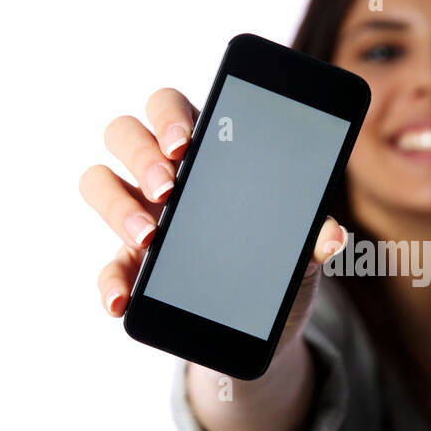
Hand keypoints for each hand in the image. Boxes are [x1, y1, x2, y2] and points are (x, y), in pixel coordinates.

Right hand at [78, 87, 346, 346]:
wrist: (269, 322)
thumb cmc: (282, 264)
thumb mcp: (302, 250)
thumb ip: (312, 237)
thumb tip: (331, 236)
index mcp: (205, 149)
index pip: (170, 107)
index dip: (168, 115)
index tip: (184, 143)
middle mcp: (161, 174)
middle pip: (124, 134)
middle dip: (141, 156)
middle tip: (169, 189)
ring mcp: (139, 216)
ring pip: (98, 182)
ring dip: (116, 206)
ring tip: (149, 238)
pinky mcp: (132, 268)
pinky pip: (107, 268)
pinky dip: (111, 284)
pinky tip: (124, 301)